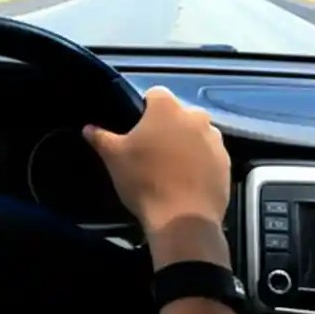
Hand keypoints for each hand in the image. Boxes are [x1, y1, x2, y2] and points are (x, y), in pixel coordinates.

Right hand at [84, 86, 231, 268]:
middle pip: (179, 114)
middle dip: (168, 126)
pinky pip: (210, 155)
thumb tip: (88, 128)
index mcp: (168, 109)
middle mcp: (196, 117)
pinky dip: (201, 162)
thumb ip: (101, 138)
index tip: (137, 129)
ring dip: (187, 143)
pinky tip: (188, 181)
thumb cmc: (145, 181)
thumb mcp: (114, 158)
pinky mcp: (226, 163)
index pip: (155, 94)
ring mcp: (215, 140)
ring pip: (197, 134)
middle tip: (153, 150)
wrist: (183, 219)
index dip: (144, 108)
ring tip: (172, 167)